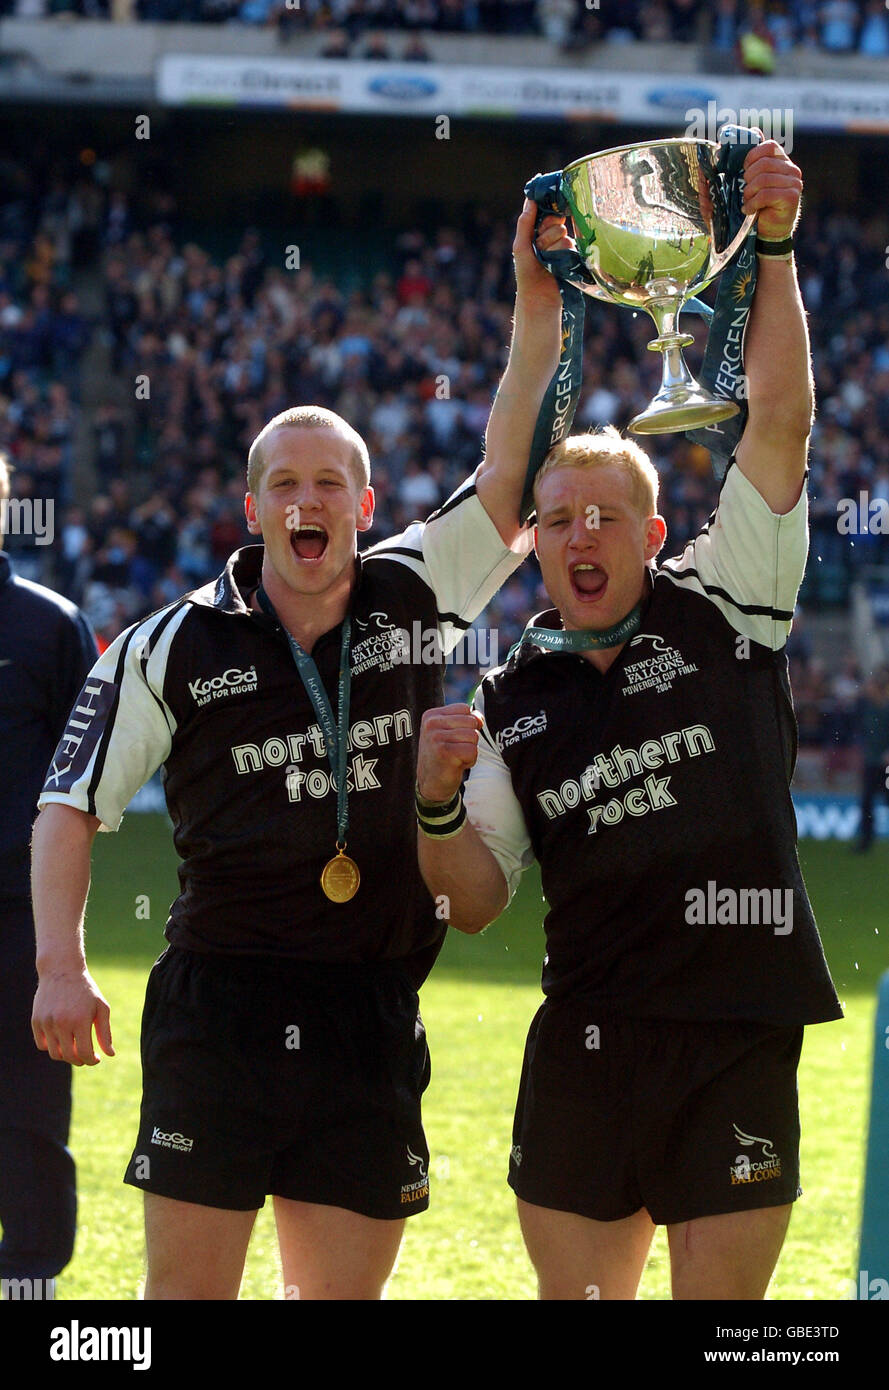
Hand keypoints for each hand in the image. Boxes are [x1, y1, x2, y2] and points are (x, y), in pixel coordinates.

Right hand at [32, 968, 113, 1065]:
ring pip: (54, 1053)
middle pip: (68, 1057)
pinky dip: (51, 1046)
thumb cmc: (85, 990)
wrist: (61, 970)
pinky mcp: (36, 1021)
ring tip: (73, 1048)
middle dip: (79, 1060)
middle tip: (85, 1056)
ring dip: (65, 1055)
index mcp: (80, 1020)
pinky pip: (41, 1044)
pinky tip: (60, 1040)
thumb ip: (105, 1032)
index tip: (96, 1058)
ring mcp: (47, 1022)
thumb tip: (110, 1054)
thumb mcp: (101, 1007)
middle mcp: (61, 1023)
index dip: (91, 1060)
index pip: (85, 1053)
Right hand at [417, 704, 483, 803]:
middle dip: (469, 739)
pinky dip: (470, 760)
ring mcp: (437, 738)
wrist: (431, 784)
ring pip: (474, 736)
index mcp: (431, 716)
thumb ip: (464, 720)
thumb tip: (479, 717)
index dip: (467, 724)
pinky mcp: (445, 753)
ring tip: (455, 757)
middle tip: (455, 750)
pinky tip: (456, 765)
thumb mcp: (449, 732)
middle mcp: (432, 724)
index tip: (453, 738)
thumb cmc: (443, 757)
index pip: (464, 708)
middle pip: (471, 722)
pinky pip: (473, 751)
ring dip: (470, 750)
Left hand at [513, 198, 575, 313]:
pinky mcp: (574, 256)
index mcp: (540, 230)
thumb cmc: (526, 272)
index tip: (539, 227)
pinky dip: (561, 255)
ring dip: (552, 249)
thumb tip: (531, 198)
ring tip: (547, 261)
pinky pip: (571, 246)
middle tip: (539, 249)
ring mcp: (565, 245)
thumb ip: (525, 222)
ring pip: (563, 235)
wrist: (538, 296)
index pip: (548, 211)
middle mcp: (553, 235)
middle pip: (556, 221)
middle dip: (546, 235)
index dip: (545, 217)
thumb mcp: (521, 245)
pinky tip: (557, 266)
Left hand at [742, 139, 801, 240]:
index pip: (768, 146)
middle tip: (744, 190)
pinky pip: (766, 194)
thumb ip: (746, 160)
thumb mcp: (749, 180)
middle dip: (748, 178)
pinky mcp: (791, 197)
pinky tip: (750, 210)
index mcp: (782, 161)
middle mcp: (791, 169)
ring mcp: (794, 183)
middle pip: (764, 163)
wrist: (768, 231)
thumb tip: (742, 134)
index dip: (751, 156)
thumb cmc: (757, 205)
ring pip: (763, 179)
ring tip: (747, 201)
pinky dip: (753, 203)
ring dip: (749, 193)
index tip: (743, 170)